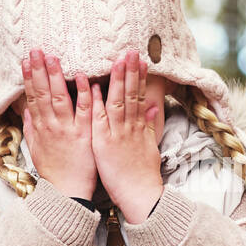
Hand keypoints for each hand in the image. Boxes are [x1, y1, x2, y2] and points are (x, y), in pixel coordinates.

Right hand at [20, 49, 95, 200]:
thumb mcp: (37, 149)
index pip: (33, 97)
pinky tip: (82, 78)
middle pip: (44, 93)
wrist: (67, 192)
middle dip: (39, 70)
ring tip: (53, 58)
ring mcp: (68, 130)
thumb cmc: (54, 171)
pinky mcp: (85, 135)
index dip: (29, 78)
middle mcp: (52, 126)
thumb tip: (26, 110)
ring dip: (56, 77)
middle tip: (36, 50)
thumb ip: (32, 128)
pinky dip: (84, 94)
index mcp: (41, 128)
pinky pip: (84, 111)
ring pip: (60, 98)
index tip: (25, 60)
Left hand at [90, 49, 162, 221]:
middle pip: (131, 94)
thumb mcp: (148, 147)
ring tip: (118, 61)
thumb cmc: (142, 175)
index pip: (139, 96)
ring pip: (118, 101)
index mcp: (137, 127)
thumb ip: (147, 126)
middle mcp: (129, 127)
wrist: (141, 195)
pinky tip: (93, 88)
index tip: (140, 60)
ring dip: (117, 80)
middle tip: (130, 51)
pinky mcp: (104, 144)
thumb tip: (151, 108)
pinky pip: (100, 120)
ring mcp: (117, 134)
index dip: (139, 77)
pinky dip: (97, 103)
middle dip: (130, 71)